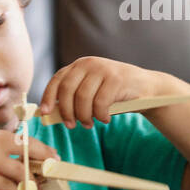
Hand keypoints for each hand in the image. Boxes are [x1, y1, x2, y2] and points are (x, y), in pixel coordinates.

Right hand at [0, 127, 58, 189]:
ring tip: (40, 189)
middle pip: (27, 149)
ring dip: (34, 182)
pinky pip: (7, 188)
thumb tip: (8, 160)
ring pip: (20, 172)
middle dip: (44, 159)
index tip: (50, 154)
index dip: (39, 147)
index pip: (21, 138)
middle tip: (53, 168)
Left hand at [38, 56, 161, 128]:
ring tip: (90, 124)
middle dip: (67, 111)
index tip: (45, 113)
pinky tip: (105, 118)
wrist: (145, 87)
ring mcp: (103, 69)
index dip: (48, 97)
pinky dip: (100, 115)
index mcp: (79, 66)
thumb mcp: (91, 92)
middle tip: (71, 125)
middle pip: (67, 90)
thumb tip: (51, 113)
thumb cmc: (114, 93)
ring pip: (83, 98)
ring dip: (84, 116)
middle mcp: (89, 64)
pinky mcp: (116, 79)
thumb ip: (73, 98)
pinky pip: (100, 103)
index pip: (57, 80)